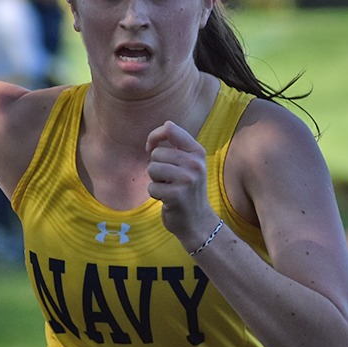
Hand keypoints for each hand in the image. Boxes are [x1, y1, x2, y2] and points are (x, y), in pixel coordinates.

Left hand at [144, 121, 216, 245]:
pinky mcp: (177, 195)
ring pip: (152, 168)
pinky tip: (167, 199)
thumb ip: (179, 146)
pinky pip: (151, 187)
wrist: (198, 222)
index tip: (150, 148)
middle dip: (156, 167)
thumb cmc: (187, 191)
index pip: (170, 129)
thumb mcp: (190, 165)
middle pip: (157, 153)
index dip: (154, 136)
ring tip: (168, 188)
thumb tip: (165, 125)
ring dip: (155, 180)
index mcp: (197, 152)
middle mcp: (195, 164)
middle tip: (169, 180)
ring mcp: (187, 179)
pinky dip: (155, 195)